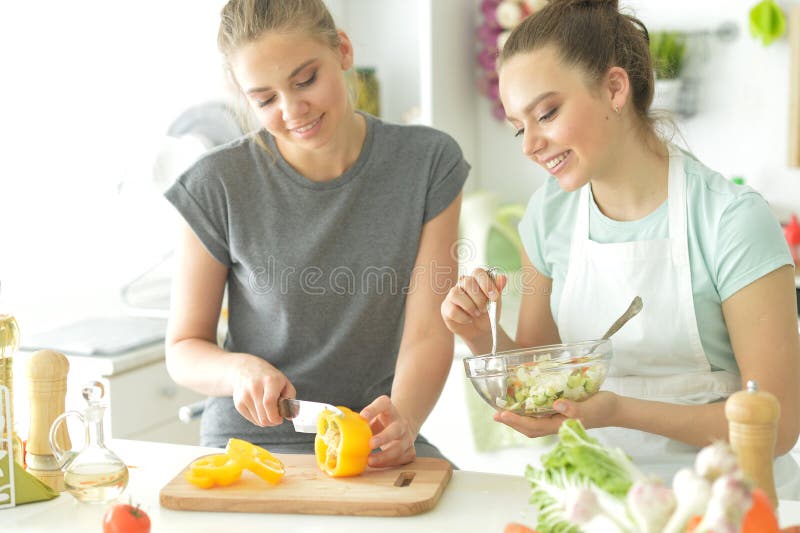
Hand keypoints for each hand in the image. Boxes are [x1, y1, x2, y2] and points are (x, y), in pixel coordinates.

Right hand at [229, 353, 295, 426]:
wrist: (246, 369)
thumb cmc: (269, 378)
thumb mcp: (284, 382)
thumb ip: (290, 399)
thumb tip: (290, 416)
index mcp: (269, 381)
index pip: (269, 403)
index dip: (275, 416)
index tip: (280, 418)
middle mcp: (255, 387)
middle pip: (263, 416)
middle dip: (273, 421)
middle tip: (277, 417)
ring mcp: (244, 396)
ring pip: (258, 420)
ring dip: (266, 421)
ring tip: (269, 411)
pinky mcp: (238, 403)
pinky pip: (251, 420)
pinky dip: (258, 419)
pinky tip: (260, 409)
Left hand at [360, 395, 416, 467]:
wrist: (400, 427)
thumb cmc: (380, 423)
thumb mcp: (371, 417)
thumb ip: (359, 422)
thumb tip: (336, 431)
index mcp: (389, 409)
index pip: (383, 404)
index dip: (373, 409)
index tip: (362, 416)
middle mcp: (400, 422)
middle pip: (396, 428)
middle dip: (384, 437)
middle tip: (370, 444)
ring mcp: (407, 437)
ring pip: (400, 447)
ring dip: (385, 456)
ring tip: (370, 461)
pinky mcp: (410, 450)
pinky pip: (402, 459)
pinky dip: (389, 463)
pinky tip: (378, 465)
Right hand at [440, 267, 506, 341]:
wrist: (480, 330)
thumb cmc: (488, 313)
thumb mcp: (496, 302)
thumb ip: (498, 289)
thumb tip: (503, 277)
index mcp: (476, 279)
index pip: (478, 272)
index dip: (486, 283)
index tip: (495, 297)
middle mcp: (462, 284)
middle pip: (467, 282)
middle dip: (479, 298)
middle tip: (484, 309)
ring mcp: (452, 295)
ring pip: (456, 294)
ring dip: (470, 307)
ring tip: (477, 314)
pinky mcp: (446, 307)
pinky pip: (452, 310)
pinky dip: (463, 318)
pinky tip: (469, 320)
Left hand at [493, 391, 618, 436]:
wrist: (614, 409)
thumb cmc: (603, 408)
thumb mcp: (591, 408)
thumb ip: (575, 409)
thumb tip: (556, 405)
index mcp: (560, 425)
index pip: (533, 426)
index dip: (516, 421)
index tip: (502, 415)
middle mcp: (556, 424)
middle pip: (529, 428)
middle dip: (512, 422)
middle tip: (495, 414)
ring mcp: (558, 420)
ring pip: (533, 423)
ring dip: (518, 419)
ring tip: (503, 412)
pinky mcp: (560, 413)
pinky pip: (540, 415)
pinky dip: (529, 412)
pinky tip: (523, 405)